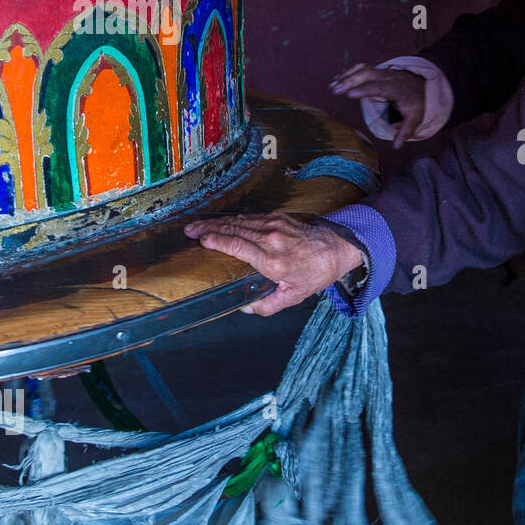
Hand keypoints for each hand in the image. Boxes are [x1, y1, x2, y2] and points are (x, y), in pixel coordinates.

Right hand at [183, 212, 363, 316]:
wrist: (335, 249)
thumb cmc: (314, 274)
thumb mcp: (294, 297)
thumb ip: (267, 305)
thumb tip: (244, 307)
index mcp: (273, 261)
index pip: (238, 246)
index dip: (217, 241)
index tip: (201, 241)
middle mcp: (272, 240)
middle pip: (233, 230)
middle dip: (208, 229)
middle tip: (189, 231)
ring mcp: (275, 226)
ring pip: (239, 221)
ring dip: (216, 222)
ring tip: (197, 225)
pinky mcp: (277, 218)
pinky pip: (250, 217)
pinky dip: (232, 219)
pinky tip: (220, 222)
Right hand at [329, 64, 426, 148]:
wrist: (421, 84)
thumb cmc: (415, 102)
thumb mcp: (415, 118)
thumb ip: (406, 131)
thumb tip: (396, 146)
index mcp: (396, 88)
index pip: (379, 87)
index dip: (364, 90)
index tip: (349, 94)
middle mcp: (387, 77)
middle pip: (367, 74)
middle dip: (350, 80)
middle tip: (335, 90)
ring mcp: (381, 72)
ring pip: (362, 70)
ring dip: (346, 76)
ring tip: (332, 86)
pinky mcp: (375, 70)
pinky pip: (360, 68)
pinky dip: (348, 72)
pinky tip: (336, 79)